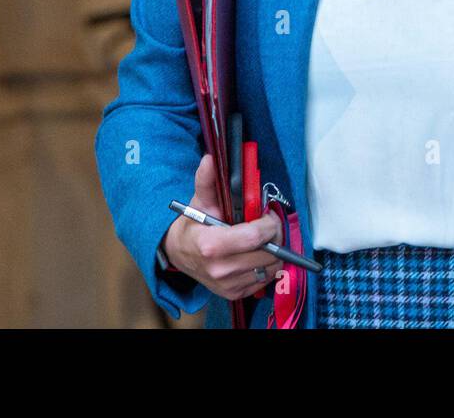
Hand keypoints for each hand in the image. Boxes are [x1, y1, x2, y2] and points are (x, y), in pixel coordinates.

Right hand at [163, 153, 284, 300]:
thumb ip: (207, 180)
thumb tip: (210, 159)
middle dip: (275, 235)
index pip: (255, 238)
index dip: (268, 224)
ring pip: (270, 267)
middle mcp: (220, 270)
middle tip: (268, 224)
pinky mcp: (234, 294)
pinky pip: (265, 279)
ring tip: (263, 238)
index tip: (267, 214)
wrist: (178, 254)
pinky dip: (267, 265)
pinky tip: (257, 253)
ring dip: (274, 251)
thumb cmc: (193, 225)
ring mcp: (228, 285)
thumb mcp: (199, 201)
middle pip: (267, 253)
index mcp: (211, 246)